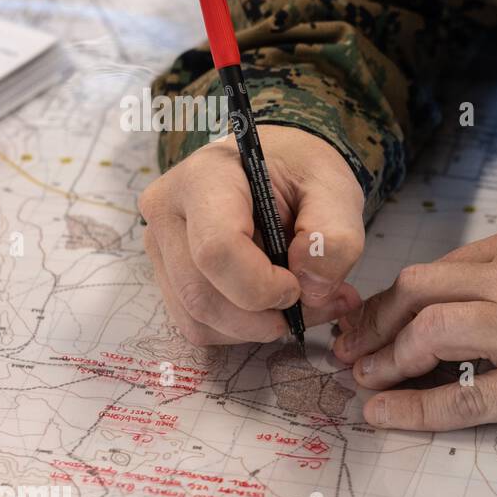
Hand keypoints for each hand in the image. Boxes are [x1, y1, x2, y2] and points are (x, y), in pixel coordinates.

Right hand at [138, 124, 364, 344]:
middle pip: (202, 295)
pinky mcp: (168, 275)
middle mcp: (168, 211)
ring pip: (197, 319)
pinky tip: (275, 307)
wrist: (281, 166)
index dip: (263, 286)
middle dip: (264, 317)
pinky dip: (243, 330)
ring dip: (256, 328)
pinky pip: (198, 326)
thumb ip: (335, 237)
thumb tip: (310, 287)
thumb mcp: (335, 188)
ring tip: (304, 304)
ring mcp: (161, 246)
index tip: (299, 285)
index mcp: (205, 178)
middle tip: (313, 302)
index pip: (217, 250)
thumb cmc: (303, 173)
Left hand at [332, 223, 496, 429]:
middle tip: (349, 351)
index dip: (390, 298)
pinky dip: (417, 409)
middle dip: (371, 324)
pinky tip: (387, 417)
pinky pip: (469, 398)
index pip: (435, 269)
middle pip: (417, 293)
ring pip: (431, 336)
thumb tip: (472, 283)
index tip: (369, 318)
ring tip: (364, 382)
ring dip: (386, 361)